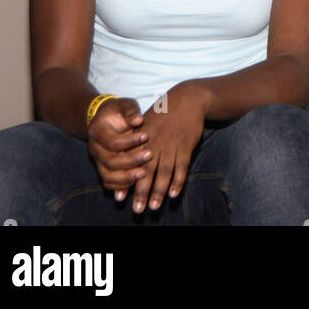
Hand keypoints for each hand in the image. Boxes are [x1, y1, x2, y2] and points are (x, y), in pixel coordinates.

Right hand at [87, 97, 151, 196]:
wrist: (105, 120)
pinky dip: (120, 185)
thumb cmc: (118, 112)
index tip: (146, 135)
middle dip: (131, 161)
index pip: (112, 142)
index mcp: (98, 132)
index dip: (129, 141)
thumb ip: (130, 112)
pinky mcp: (103, 169)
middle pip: (110, 161)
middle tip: (150, 155)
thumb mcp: (124, 105)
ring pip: (107, 175)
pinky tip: (134, 183)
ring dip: (126, 177)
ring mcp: (98, 161)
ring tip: (144, 174)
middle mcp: (95, 148)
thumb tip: (139, 120)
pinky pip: (108, 182)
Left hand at [130, 83, 207, 212]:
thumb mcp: (146, 123)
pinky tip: (173, 193)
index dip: (126, 182)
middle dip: (142, 192)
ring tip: (155, 206)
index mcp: (142, 139)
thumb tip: (124, 160)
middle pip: (147, 172)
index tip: (120, 198)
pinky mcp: (186, 145)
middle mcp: (155, 144)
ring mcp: (171, 144)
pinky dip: (178, 180)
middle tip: (138, 210)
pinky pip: (182, 166)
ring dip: (159, 191)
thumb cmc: (164, 113)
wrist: (187, 99)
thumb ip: (135, 142)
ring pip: (164, 172)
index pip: (131, 165)